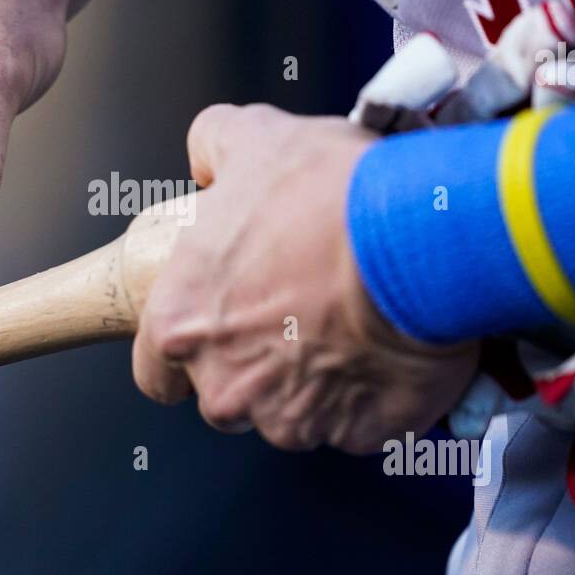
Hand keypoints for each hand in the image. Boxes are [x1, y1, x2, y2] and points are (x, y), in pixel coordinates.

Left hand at [132, 104, 478, 453]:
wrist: (419, 238)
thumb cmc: (330, 195)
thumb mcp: (255, 139)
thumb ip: (213, 148)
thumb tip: (207, 162)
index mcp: (180, 322)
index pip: (155, 367)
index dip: (182, 351)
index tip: (213, 331)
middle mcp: (224, 385)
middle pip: (224, 396)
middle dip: (253, 367)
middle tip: (297, 315)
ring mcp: (291, 419)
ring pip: (292, 415)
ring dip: (314, 383)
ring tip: (351, 325)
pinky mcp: (357, 436)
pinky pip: (357, 424)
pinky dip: (369, 397)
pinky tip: (388, 349)